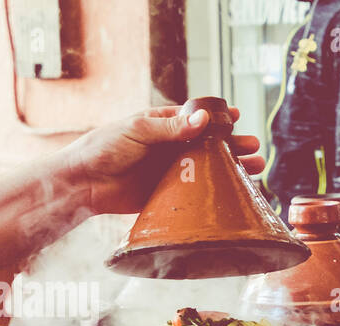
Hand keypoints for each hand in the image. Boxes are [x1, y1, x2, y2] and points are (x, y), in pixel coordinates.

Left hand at [58, 104, 265, 214]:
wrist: (84, 183)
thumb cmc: (104, 147)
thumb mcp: (138, 130)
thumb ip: (171, 127)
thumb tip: (203, 119)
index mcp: (162, 126)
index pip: (196, 120)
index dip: (218, 120)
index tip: (238, 118)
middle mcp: (170, 148)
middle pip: (209, 146)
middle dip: (233, 147)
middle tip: (254, 148)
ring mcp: (171, 172)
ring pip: (208, 170)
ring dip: (231, 170)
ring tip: (255, 170)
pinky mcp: (169, 195)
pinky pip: (197, 194)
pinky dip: (216, 194)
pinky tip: (234, 194)